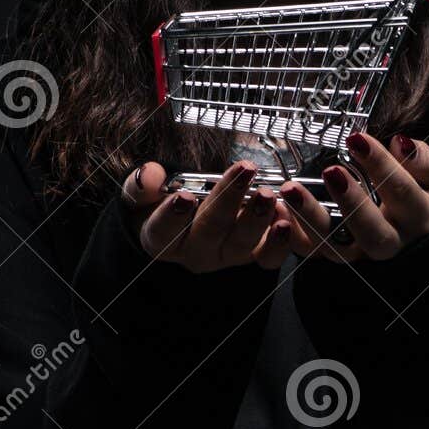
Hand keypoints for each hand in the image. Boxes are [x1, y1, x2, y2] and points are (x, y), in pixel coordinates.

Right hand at [122, 160, 294, 271]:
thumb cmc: (164, 200)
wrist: (190, 213)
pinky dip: (279, 241)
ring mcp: (226, 256)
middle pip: (209, 231)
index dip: (172, 216)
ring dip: (257, 217)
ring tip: (268, 193)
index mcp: (161, 240)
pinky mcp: (253, 255)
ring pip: (242, 243)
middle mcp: (195, 253)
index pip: (162, 232)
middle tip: (243, 171)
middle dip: (227, 200)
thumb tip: (149, 175)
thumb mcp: (144, 192)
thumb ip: (142, 184)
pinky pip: (268, 257)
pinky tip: (286, 218)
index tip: (184, 195)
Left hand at [276, 132, 428, 262]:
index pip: (403, 193)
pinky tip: (278, 210)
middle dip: (352, 204)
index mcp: (419, 217)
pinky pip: (310, 252)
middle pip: (374, 235)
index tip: (356, 138)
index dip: (381, 165)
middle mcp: (391, 242)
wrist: (409, 228)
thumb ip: (421, 159)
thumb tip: (401, 144)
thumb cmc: (417, 191)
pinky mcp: (332, 256)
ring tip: (289, 189)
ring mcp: (359, 254)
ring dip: (311, 219)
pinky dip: (291, 234)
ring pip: (337, 249)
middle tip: (331, 171)